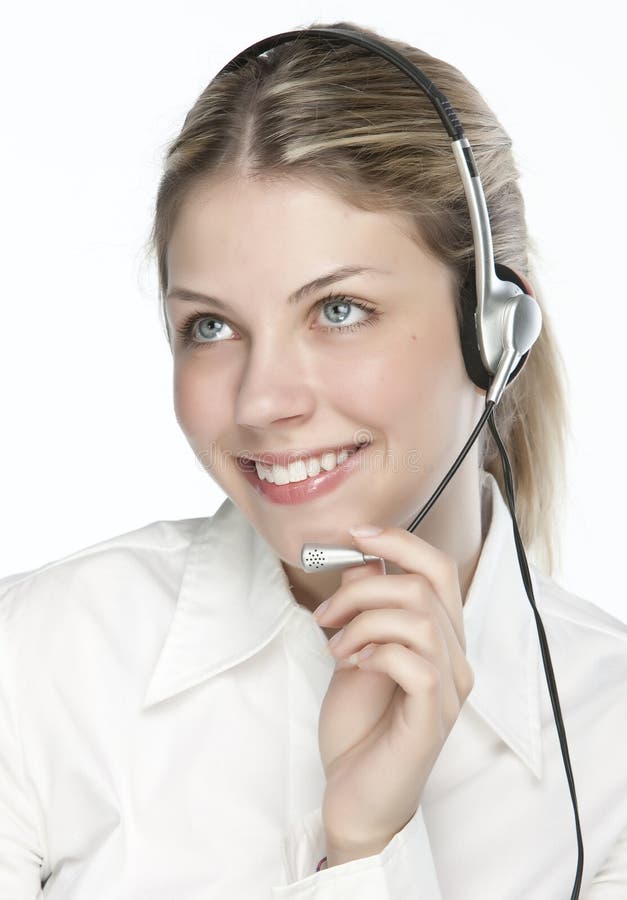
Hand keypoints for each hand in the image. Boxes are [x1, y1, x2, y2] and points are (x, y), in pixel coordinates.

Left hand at [313, 525, 474, 861]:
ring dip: (364, 622)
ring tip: (335, 647)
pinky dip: (376, 653)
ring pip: (419, 619)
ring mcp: (450, 688)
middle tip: (326, 615)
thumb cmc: (358, 727)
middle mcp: (455, 658)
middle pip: (428, 583)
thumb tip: (362, 562)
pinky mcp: (435, 717)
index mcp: (440, 637)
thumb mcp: (354, 652)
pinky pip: (416, 663)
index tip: (354, 534)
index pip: (438, 568)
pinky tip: (355, 666)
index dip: (399, 541)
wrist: (353, 794)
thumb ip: (364, 609)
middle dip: (365, 587)